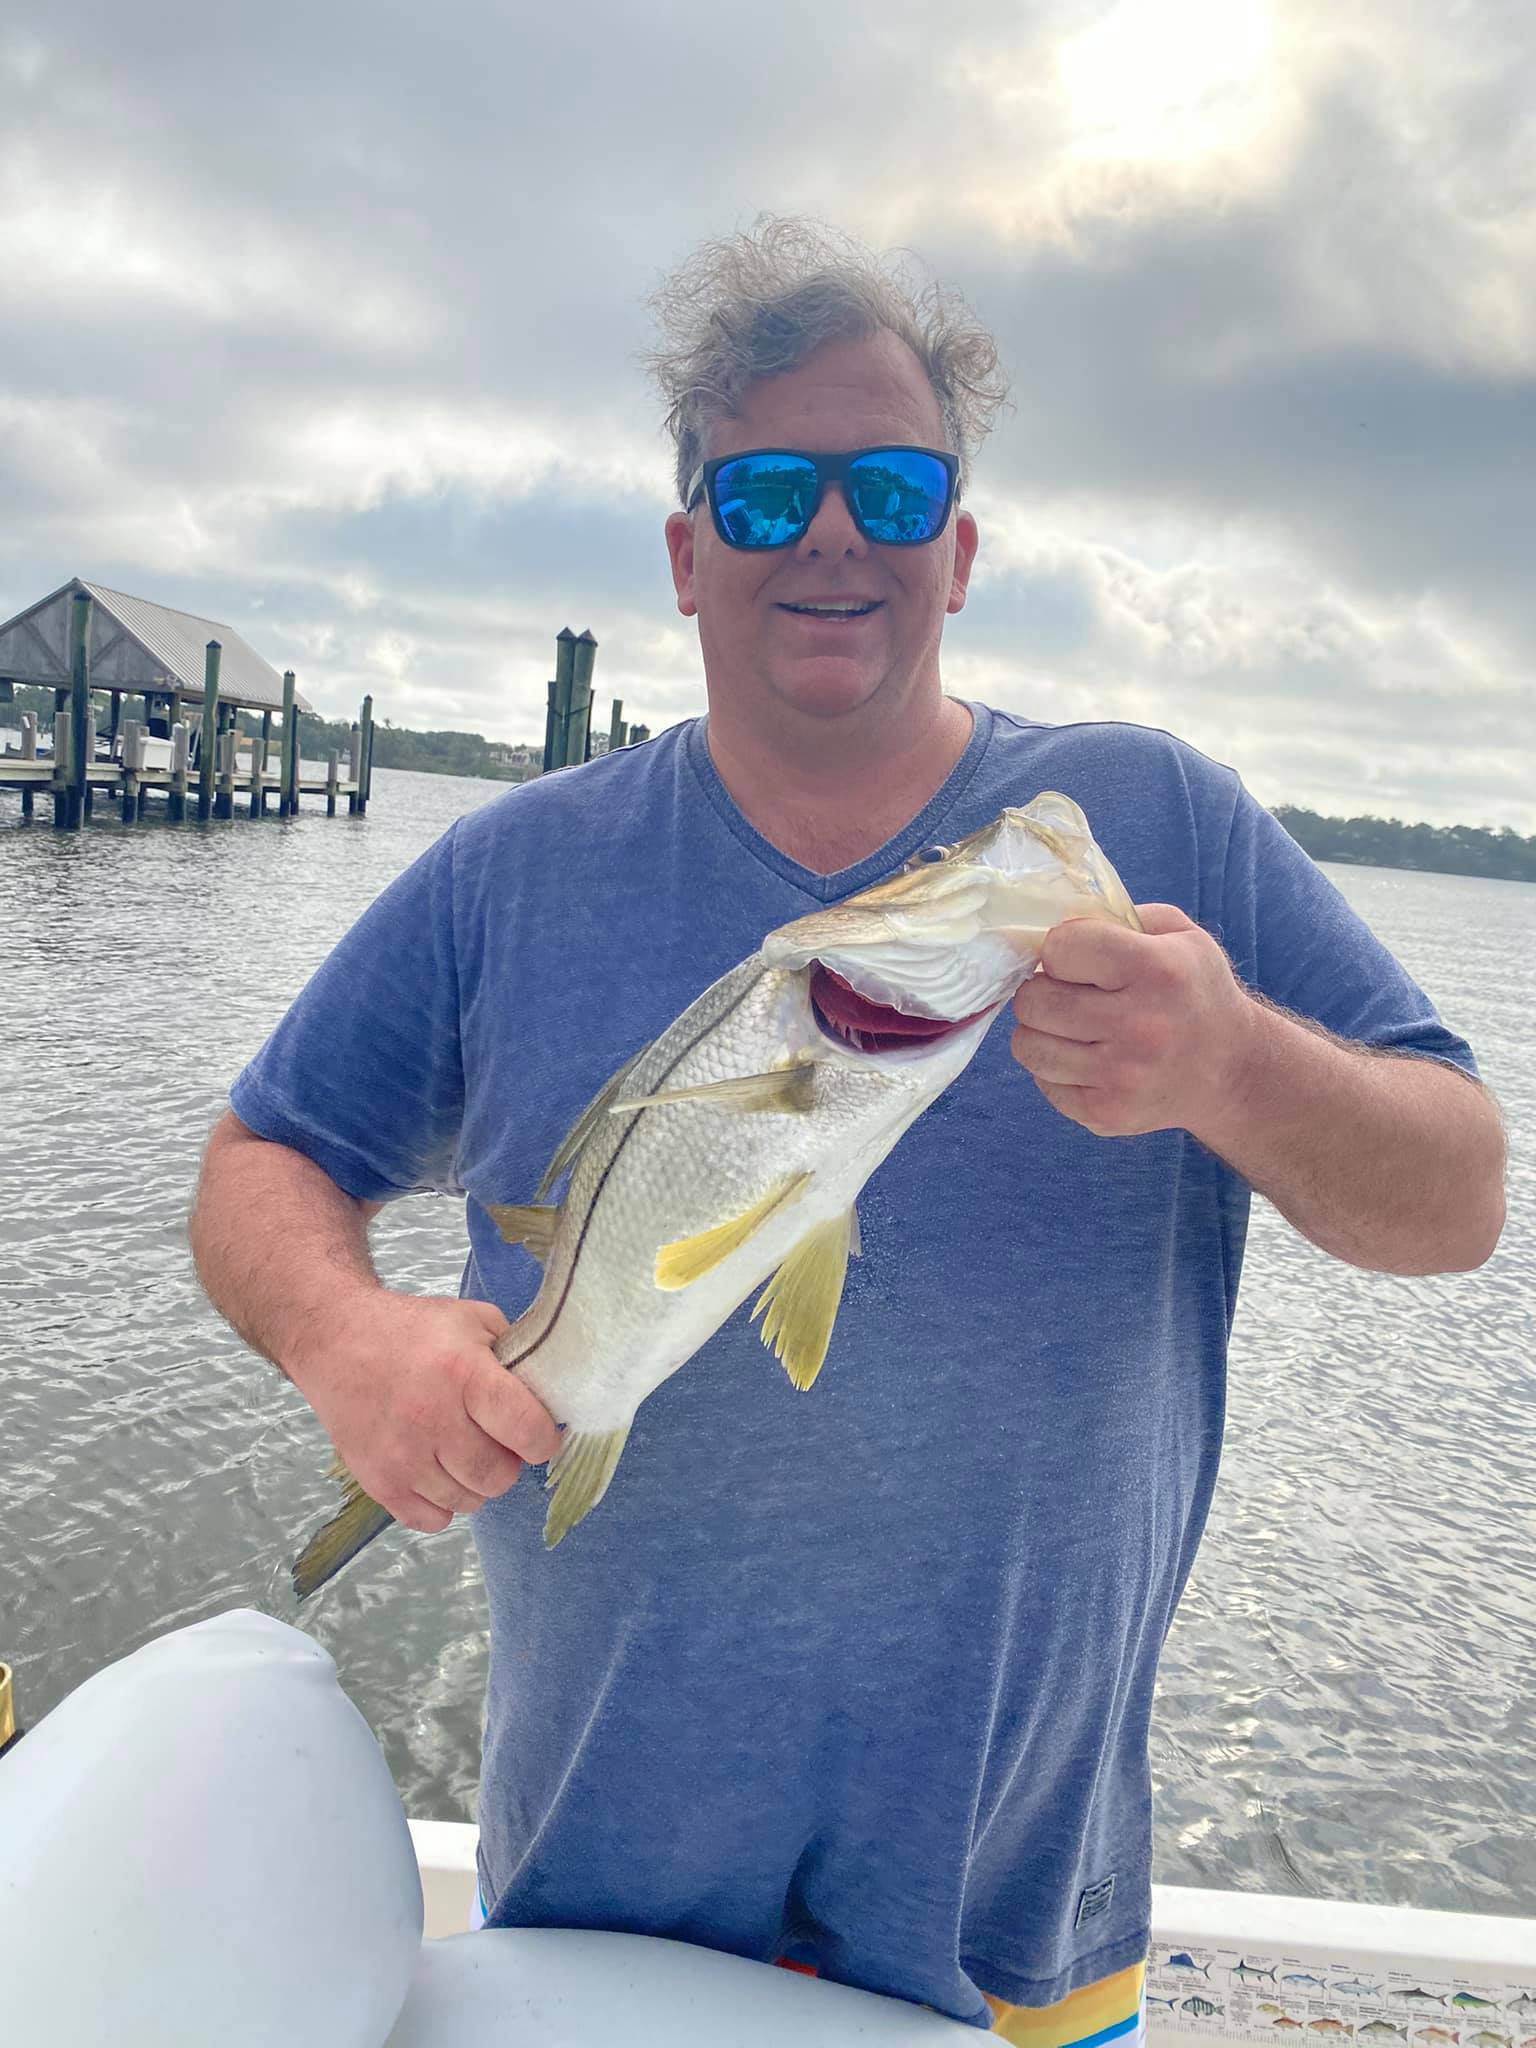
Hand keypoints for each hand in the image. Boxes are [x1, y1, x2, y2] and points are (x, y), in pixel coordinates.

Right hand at [288, 1292, 561, 1532]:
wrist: (335, 1341)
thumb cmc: (413, 1331)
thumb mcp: (473, 1321)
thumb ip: (516, 1357)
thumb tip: (552, 1399)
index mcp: (462, 1373)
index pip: (527, 1430)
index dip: (544, 1439)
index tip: (539, 1433)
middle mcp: (431, 1419)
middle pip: (499, 1476)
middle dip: (508, 1461)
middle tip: (495, 1439)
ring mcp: (401, 1456)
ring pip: (469, 1502)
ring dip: (475, 1482)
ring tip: (461, 1449)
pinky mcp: (378, 1482)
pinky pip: (432, 1521)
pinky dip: (442, 1503)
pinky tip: (436, 1470)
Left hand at [1009, 904, 1254, 1138]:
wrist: (1231, 1069)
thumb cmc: (1195, 990)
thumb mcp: (1178, 934)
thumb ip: (1115, 917)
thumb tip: (1046, 926)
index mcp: (1155, 970)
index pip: (1060, 948)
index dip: (1062, 950)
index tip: (1079, 958)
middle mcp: (1139, 1026)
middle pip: (1034, 1001)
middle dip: (1043, 991)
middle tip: (1069, 994)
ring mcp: (1121, 1076)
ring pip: (1027, 1046)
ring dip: (1042, 1032)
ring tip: (1073, 1026)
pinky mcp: (1106, 1114)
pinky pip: (1043, 1083)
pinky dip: (1056, 1068)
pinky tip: (1087, 1057)